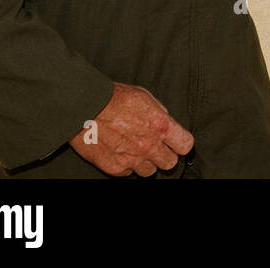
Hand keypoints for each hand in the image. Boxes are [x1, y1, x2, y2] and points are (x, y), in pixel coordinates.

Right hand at [68, 82, 194, 176]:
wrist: (84, 108)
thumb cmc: (113, 98)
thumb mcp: (144, 96)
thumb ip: (160, 112)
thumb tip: (166, 121)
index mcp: (160, 125)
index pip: (186, 145)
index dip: (181, 143)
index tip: (176, 142)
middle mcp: (149, 145)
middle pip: (170, 163)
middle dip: (165, 155)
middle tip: (156, 147)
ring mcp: (132, 159)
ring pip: (149, 171)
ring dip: (145, 162)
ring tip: (135, 149)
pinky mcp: (115, 168)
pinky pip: (128, 172)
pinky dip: (126, 165)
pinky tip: (120, 151)